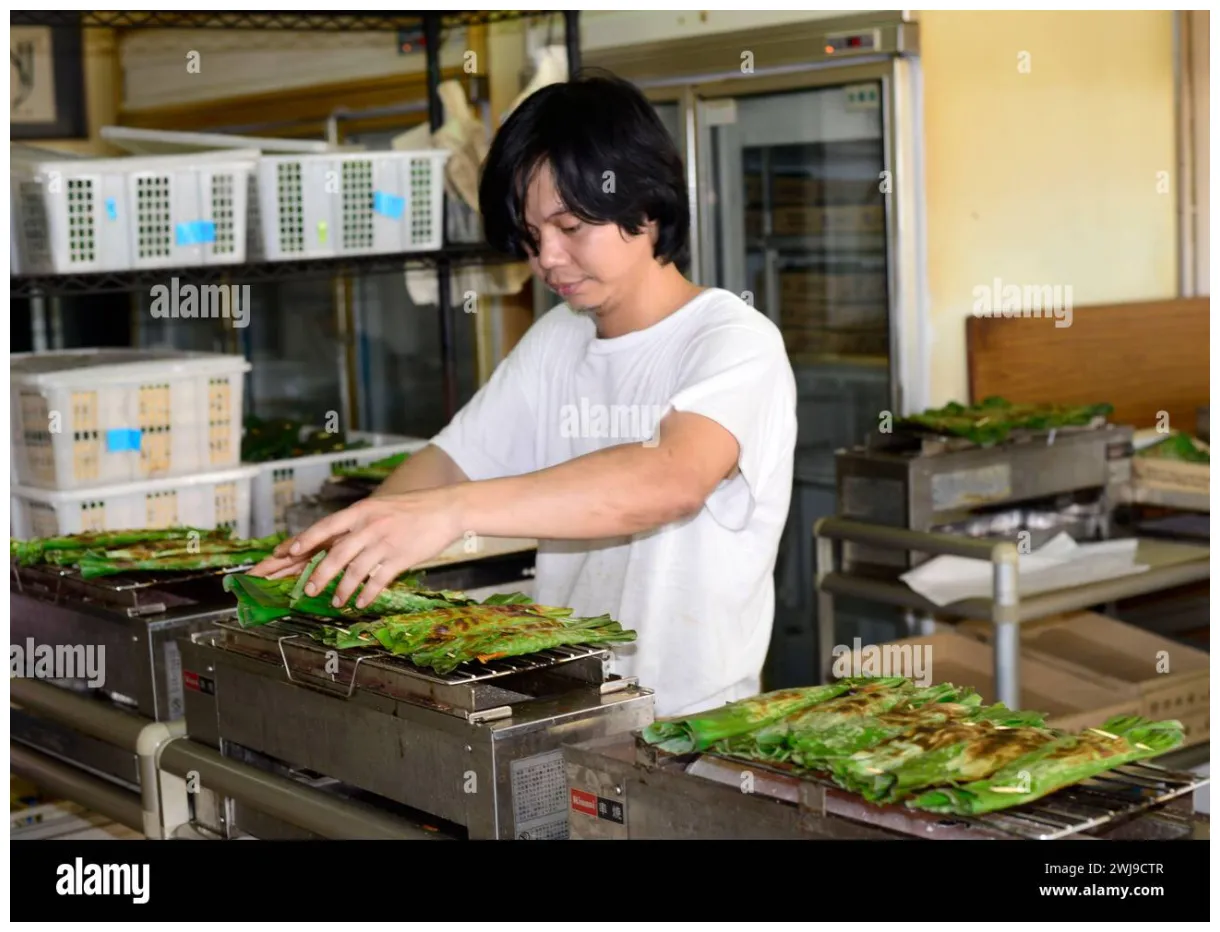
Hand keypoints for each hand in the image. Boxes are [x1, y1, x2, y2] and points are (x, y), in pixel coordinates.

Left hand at [265, 488, 465, 608]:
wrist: (448, 508)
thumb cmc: (414, 508)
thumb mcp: (381, 507)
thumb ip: (360, 522)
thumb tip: (336, 539)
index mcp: (362, 511)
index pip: (325, 526)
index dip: (304, 540)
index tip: (285, 552)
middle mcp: (370, 525)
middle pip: (336, 553)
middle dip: (319, 574)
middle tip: (308, 590)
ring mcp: (386, 542)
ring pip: (355, 570)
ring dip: (343, 589)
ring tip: (336, 602)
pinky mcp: (401, 557)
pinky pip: (378, 579)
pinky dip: (368, 594)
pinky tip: (361, 603)